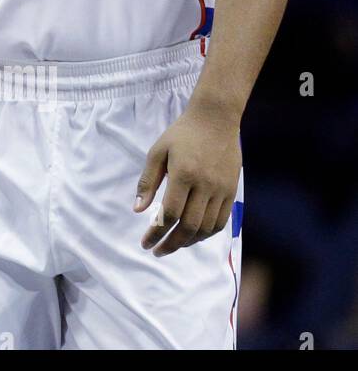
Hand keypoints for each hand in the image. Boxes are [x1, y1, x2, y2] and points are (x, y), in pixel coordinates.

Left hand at [135, 96, 241, 256]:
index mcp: (184, 174)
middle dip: (171, 243)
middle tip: (157, 251)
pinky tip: (193, 236)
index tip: (145, 243)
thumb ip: (148, 182)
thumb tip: (137, 210)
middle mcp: (205, 185)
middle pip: (189, 226)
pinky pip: (221, 221)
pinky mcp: (232, 191)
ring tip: (172, 244)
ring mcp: (221, 190)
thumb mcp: (157, 152)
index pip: (170, 214)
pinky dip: (206, 233)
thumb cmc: (181, 134)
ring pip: (207, 228)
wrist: (216, 120)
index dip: (157, 233)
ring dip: (188, 241)